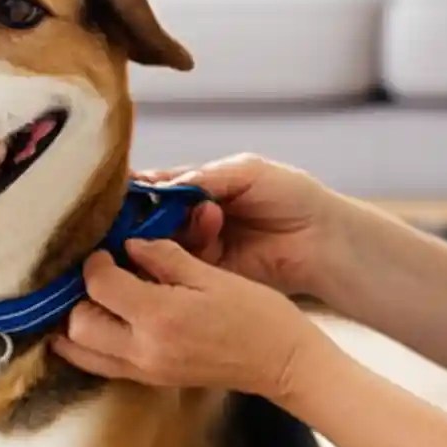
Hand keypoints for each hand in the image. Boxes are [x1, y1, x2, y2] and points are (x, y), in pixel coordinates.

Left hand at [52, 239, 328, 398]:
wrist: (281, 361)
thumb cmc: (255, 314)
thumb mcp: (212, 274)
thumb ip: (165, 257)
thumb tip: (129, 244)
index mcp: (160, 317)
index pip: (99, 287)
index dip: (95, 263)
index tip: (106, 250)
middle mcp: (145, 350)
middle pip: (77, 327)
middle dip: (76, 296)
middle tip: (96, 274)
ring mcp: (146, 371)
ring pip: (81, 354)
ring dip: (74, 325)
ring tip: (88, 299)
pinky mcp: (152, 380)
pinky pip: (102, 365)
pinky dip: (90, 345)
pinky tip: (105, 322)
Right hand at [136, 153, 348, 299]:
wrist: (323, 239)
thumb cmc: (293, 196)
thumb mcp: (247, 172)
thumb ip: (204, 177)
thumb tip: (160, 184)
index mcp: (201, 187)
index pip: (158, 185)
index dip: (140, 187)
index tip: (123, 188)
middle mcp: (195, 217)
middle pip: (154, 216)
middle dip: (152, 212)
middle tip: (155, 209)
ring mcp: (201, 247)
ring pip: (166, 241)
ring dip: (180, 228)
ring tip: (211, 217)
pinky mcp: (211, 274)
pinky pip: (184, 266)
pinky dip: (187, 253)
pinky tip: (205, 238)